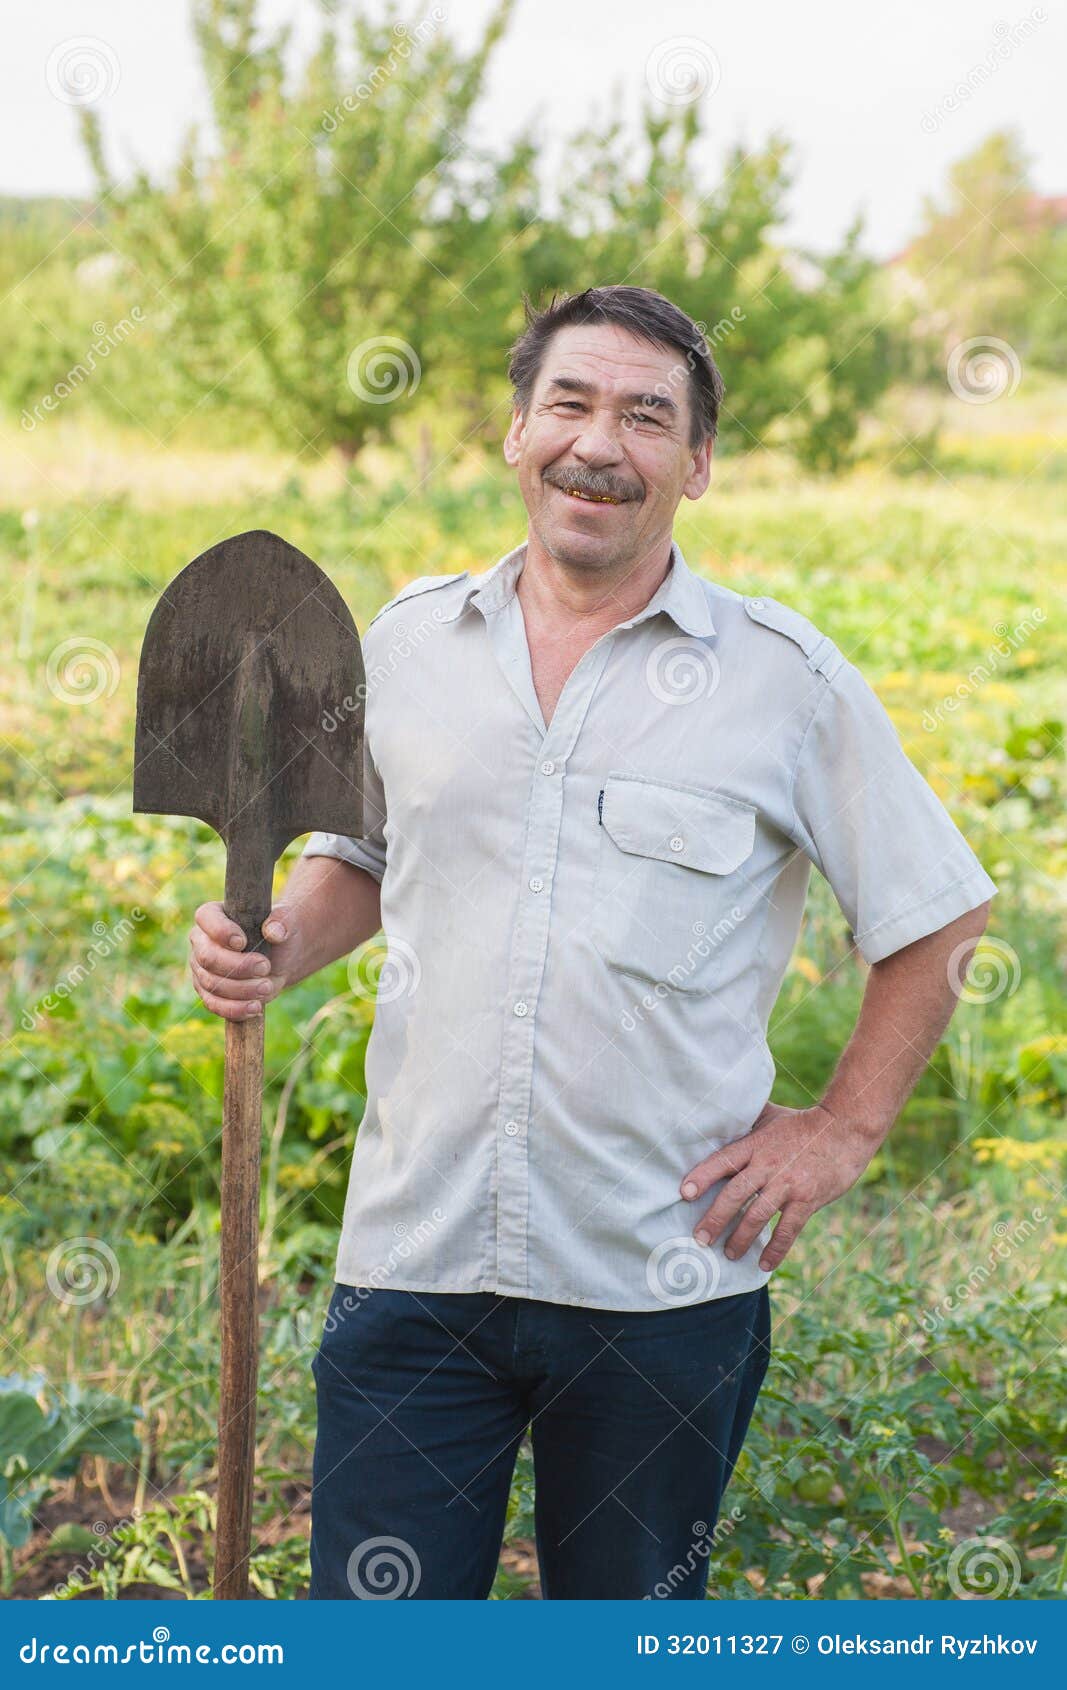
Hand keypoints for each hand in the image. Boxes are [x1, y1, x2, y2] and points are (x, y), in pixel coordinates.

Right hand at [189, 901, 295, 1020]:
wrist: (281, 958)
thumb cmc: (279, 934)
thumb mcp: (286, 922)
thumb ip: (282, 921)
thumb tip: (274, 932)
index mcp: (214, 915)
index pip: (205, 918)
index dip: (220, 931)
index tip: (243, 942)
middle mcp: (201, 942)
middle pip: (207, 957)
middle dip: (237, 966)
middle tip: (265, 967)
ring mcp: (202, 969)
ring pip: (212, 984)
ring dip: (241, 990)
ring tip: (267, 987)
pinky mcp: (208, 992)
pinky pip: (214, 1004)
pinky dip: (235, 1009)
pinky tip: (256, 1008)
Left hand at [679, 1101, 879, 1271]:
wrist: (844, 1130)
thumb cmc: (803, 1123)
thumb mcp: (771, 1116)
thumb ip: (747, 1120)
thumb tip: (721, 1113)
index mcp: (756, 1144)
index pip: (723, 1161)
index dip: (703, 1176)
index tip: (685, 1193)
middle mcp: (768, 1164)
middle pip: (735, 1193)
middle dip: (715, 1218)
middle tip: (700, 1238)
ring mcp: (788, 1183)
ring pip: (758, 1215)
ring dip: (741, 1237)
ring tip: (729, 1253)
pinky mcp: (808, 1199)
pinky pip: (788, 1229)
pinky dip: (776, 1248)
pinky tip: (764, 1263)